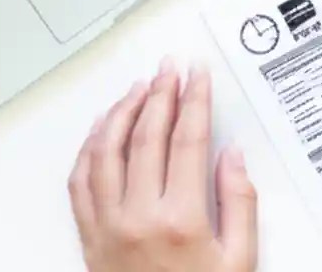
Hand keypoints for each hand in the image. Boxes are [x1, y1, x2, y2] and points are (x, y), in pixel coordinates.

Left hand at [68, 60, 257, 271]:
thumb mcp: (241, 260)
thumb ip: (240, 202)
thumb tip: (232, 155)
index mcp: (182, 219)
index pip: (186, 140)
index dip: (194, 101)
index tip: (198, 76)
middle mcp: (138, 217)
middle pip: (145, 137)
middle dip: (160, 95)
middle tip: (170, 69)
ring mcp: (107, 226)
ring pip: (106, 152)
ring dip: (122, 113)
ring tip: (138, 88)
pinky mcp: (89, 238)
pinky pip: (80, 181)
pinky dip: (89, 148)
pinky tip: (102, 129)